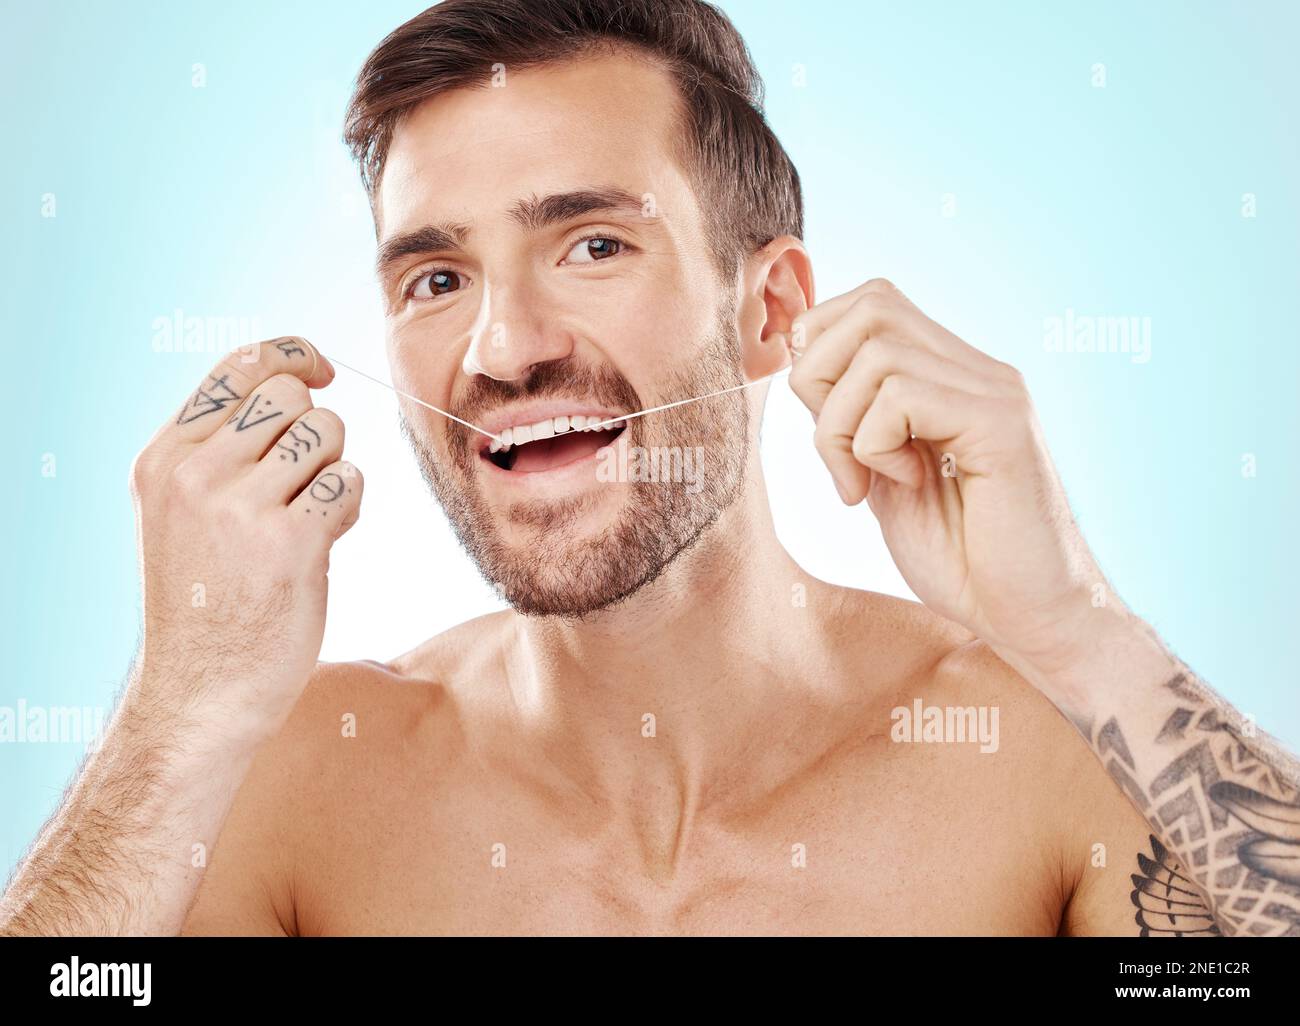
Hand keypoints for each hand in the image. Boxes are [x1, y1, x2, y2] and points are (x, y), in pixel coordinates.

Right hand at [126, 337, 362, 746]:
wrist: (202, 691)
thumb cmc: (208, 602)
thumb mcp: (183, 513)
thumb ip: (222, 451)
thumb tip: (300, 386)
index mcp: (164, 458)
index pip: (238, 366)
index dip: (293, 355)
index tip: (323, 371)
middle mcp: (194, 473)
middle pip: (293, 396)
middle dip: (317, 432)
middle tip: (304, 487)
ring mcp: (238, 506)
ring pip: (328, 433)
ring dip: (334, 471)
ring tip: (311, 518)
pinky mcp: (289, 541)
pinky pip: (348, 481)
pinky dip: (349, 505)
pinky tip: (326, 539)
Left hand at [787, 278, 1110, 676]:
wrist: (1028, 618)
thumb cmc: (959, 557)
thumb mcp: (881, 475)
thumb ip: (851, 419)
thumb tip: (796, 361)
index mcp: (952, 376)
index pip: (870, 301)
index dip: (821, 351)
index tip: (825, 428)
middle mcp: (977, 370)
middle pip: (870, 305)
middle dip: (819, 376)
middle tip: (834, 452)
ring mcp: (995, 392)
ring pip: (876, 352)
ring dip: (840, 426)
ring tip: (865, 481)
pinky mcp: (1002, 424)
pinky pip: (902, 395)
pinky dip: (873, 446)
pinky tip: (903, 485)